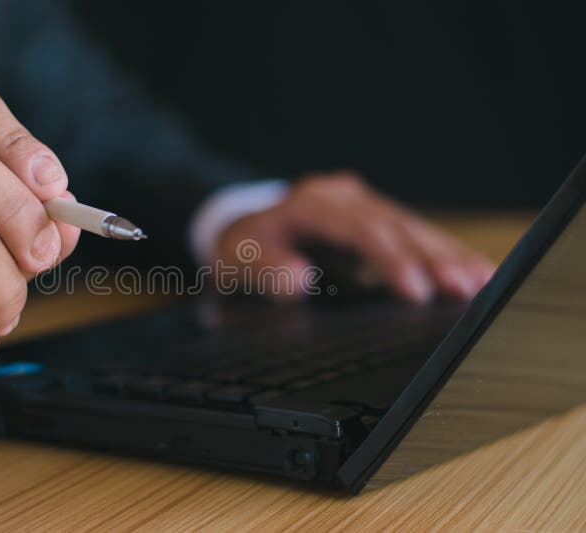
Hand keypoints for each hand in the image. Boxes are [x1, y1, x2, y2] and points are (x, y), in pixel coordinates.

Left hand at [216, 172, 494, 300]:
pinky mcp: (375, 221)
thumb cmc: (242, 250)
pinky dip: (443, 254)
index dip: (390, 259)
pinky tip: (473, 271)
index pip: (359, 230)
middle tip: (467, 289)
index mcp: (311, 204)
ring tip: (483, 282)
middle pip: (395, 225)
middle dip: (433, 258)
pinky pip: (413, 236)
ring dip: (448, 255)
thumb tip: (299, 281)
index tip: (415, 290)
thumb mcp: (236, 262)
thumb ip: (263, 271)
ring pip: (412, 227)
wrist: (243, 230)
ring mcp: (362, 206)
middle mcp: (343, 198)